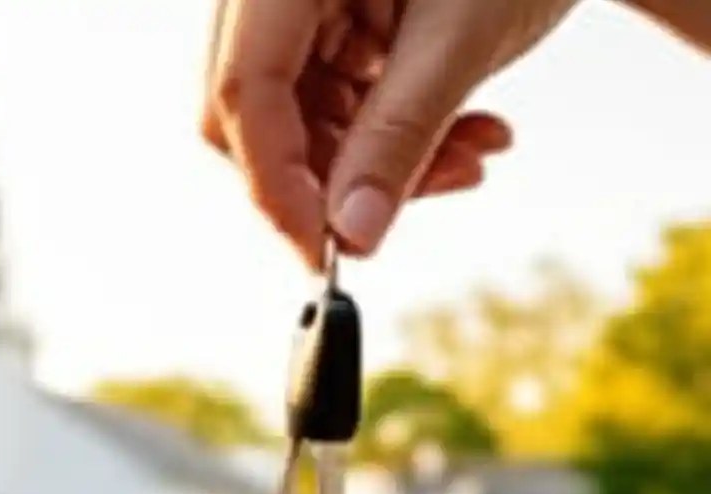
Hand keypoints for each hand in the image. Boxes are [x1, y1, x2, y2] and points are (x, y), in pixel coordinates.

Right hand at [201, 0, 580, 268]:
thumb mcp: (462, 35)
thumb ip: (400, 135)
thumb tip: (351, 230)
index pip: (244, 89)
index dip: (276, 182)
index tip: (324, 249)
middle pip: (254, 114)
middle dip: (331, 176)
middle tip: (396, 211)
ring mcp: (292, 8)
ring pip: (297, 121)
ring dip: (376, 161)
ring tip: (468, 158)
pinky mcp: (324, 25)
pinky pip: (330, 104)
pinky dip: (392, 134)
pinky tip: (460, 132)